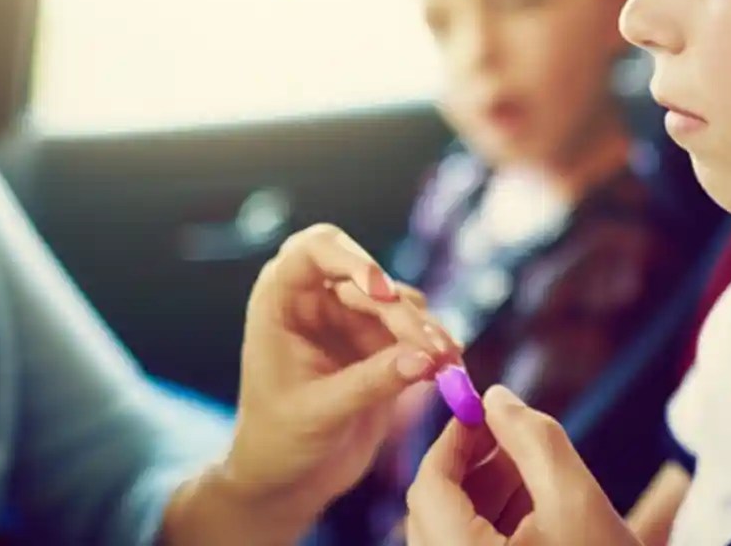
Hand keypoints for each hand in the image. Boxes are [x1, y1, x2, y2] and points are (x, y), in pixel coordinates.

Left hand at [165, 224, 460, 545]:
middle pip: (371, 281)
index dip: (351, 258)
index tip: (381, 290)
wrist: (288, 480)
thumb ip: (370, 383)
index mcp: (280, 301)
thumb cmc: (280, 442)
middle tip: (432, 351)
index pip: (314, 250)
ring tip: (447, 361)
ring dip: (426, 329)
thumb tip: (427, 358)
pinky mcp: (381, 344)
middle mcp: (317, 299)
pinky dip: (434, 346)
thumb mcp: (320, 413)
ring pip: (401, 303)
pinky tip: (450, 367)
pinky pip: (416, 331)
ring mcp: (351, 319)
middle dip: (402, 313)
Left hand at [406, 386, 639, 545]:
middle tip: (508, 434)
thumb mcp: (575, 498)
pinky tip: (534, 509)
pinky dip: (492, 527)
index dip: (453, 439)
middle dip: (470, 466)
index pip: (428, 487)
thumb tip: (496, 397)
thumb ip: (532, 439)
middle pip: (433, 512)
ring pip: (451, 534)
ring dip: (483, 495)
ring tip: (531, 471)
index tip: (484, 410)